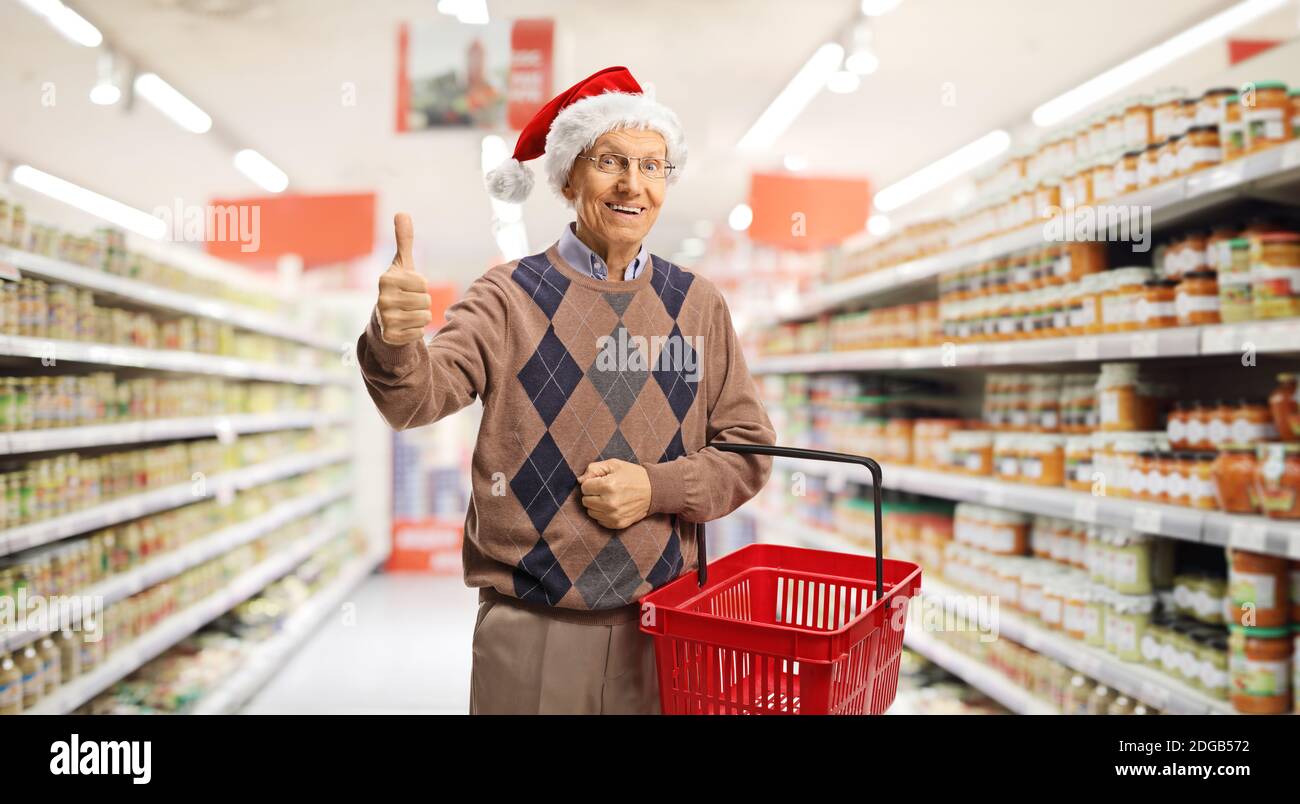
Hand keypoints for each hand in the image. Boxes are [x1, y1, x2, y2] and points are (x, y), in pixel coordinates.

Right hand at [376, 212, 431, 345]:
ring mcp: (386, 318)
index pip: (422, 283)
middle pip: (426, 301)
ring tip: (407, 313)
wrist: (384, 318)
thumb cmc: (398, 287)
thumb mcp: (402, 264)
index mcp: (386, 279)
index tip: (408, 288)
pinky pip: (419, 332)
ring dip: (420, 316)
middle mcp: (383, 298)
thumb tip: (402, 213)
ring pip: (425, 316)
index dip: (420, 286)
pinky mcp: (391, 335)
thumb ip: (404, 240)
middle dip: (422, 302)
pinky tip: (404, 326)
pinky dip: (416, 330)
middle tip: (408, 302)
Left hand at [577, 459, 650, 529]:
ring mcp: (614, 515)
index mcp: (608, 486)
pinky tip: (612, 506)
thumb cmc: (632, 475)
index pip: (584, 487)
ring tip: (608, 497)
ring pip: (591, 512)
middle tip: (604, 489)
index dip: (591, 482)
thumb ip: (594, 469)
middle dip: (592, 494)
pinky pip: (599, 520)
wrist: (653, 490)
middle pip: (586, 501)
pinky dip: (603, 514)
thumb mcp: (614, 464)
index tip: (601, 481)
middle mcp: (610, 503)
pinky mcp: (618, 524)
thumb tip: (580, 480)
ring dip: (596, 505)